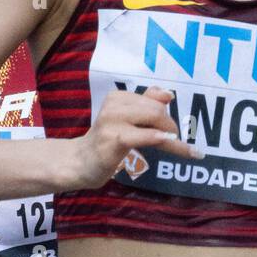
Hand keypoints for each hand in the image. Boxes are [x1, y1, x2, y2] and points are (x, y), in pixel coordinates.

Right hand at [69, 87, 201, 187]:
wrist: (79, 162)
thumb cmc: (107, 140)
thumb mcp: (126, 120)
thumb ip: (146, 105)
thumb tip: (169, 94)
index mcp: (118, 97)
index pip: (154, 100)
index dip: (167, 115)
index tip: (174, 129)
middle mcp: (114, 105)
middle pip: (157, 109)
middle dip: (171, 126)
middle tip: (173, 141)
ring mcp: (112, 121)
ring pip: (155, 118)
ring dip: (171, 136)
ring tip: (176, 148)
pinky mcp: (113, 140)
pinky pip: (145, 136)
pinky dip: (161, 139)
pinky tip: (168, 142)